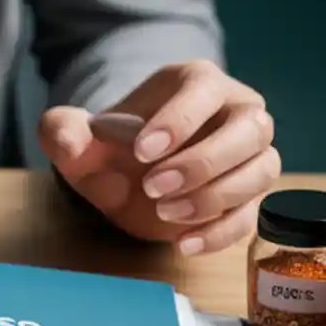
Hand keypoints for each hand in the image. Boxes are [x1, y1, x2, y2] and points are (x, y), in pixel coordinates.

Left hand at [38, 61, 279, 255]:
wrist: (123, 176)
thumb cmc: (109, 146)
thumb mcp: (77, 137)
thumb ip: (63, 130)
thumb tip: (65, 138)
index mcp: (197, 83)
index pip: (204, 90)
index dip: (179, 120)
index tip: (141, 151)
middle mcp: (237, 112)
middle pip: (250, 128)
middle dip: (203, 161)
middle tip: (153, 187)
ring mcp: (251, 155)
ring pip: (262, 170)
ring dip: (216, 197)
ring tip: (165, 214)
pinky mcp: (250, 197)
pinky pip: (253, 214)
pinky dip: (221, 233)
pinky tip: (183, 243)